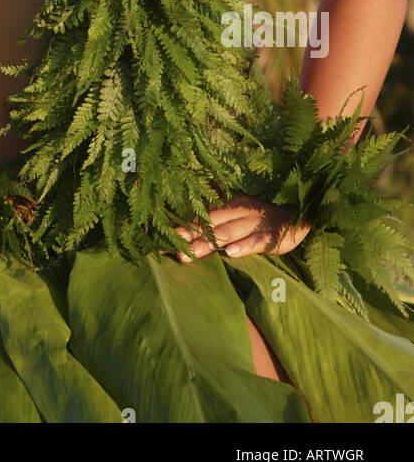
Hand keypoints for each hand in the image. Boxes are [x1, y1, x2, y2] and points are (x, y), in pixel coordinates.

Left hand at [171, 193, 310, 261]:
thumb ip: (219, 221)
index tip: (162, 237)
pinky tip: (231, 254)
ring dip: (208, 243)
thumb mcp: (240, 215)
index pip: (202, 217)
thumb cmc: (263, 219)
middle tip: (169, 246)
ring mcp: (254, 224)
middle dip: (189, 235)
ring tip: (191, 253)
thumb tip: (192, 228)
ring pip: (227, 233)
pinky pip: (255, 242)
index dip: (183, 226)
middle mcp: (238, 213)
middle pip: (209, 225)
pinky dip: (243, 247)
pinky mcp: (270, 236)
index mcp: (229, 207)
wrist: (299, 216)